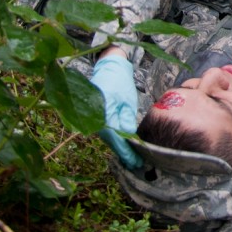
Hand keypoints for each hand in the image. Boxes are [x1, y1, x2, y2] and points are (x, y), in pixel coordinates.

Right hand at [91, 49, 141, 169]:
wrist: (107, 67)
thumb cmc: (118, 81)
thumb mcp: (127, 101)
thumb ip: (127, 120)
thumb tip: (130, 138)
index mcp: (103, 115)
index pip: (116, 139)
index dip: (127, 152)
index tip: (137, 162)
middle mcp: (95, 120)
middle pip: (112, 142)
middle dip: (124, 153)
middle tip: (138, 164)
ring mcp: (94, 120)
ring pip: (109, 138)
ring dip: (120, 148)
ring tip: (133, 158)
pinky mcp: (96, 118)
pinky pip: (107, 132)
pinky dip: (115, 140)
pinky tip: (125, 145)